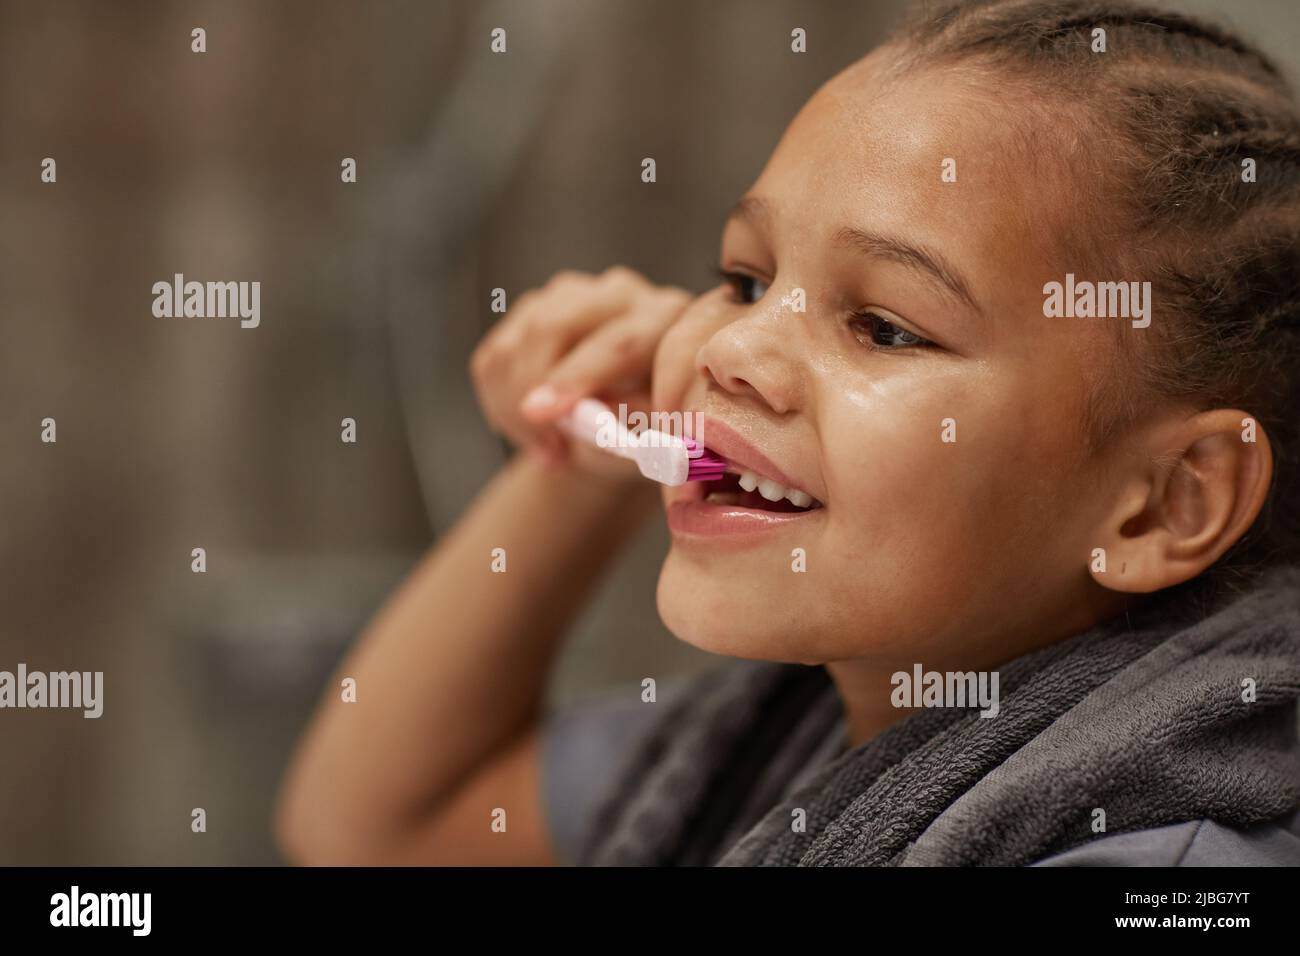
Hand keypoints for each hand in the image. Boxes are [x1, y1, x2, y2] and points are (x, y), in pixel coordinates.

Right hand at [469, 266, 692, 480]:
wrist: (621, 426)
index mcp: (664, 317)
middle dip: (533, 388)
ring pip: (516, 345)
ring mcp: (570, 295)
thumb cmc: (647, 428)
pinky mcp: (531, 309)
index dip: (577, 376)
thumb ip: (627, 421)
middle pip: (552, 325)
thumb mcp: (650, 435)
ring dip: (516, 409)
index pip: (617, 340)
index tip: (543, 412)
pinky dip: (502, 407)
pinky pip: (494, 359)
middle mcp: (618, 293)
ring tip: (549, 451)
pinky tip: (532, 432)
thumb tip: (585, 414)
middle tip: (544, 446)